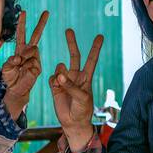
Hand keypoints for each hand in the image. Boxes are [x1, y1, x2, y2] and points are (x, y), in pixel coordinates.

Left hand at [2, 10, 48, 111]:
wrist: (15, 89)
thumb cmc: (10, 77)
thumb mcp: (6, 67)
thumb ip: (11, 60)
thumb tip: (20, 57)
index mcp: (20, 50)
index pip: (22, 34)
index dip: (22, 24)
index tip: (24, 12)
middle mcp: (29, 52)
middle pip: (36, 35)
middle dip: (41, 23)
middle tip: (47, 12)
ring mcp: (35, 59)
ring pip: (33, 49)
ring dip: (25, 55)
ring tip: (20, 63)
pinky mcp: (38, 67)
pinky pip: (33, 60)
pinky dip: (27, 64)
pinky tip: (24, 68)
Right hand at [50, 28, 103, 148]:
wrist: (73, 122)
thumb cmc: (82, 110)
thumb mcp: (81, 98)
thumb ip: (71, 85)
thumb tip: (60, 73)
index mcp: (86, 78)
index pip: (91, 60)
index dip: (95, 48)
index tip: (100, 36)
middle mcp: (75, 76)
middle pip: (74, 56)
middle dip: (71, 43)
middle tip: (68, 30)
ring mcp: (65, 80)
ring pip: (60, 67)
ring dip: (60, 72)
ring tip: (62, 83)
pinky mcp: (55, 86)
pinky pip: (52, 78)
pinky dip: (54, 81)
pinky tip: (57, 87)